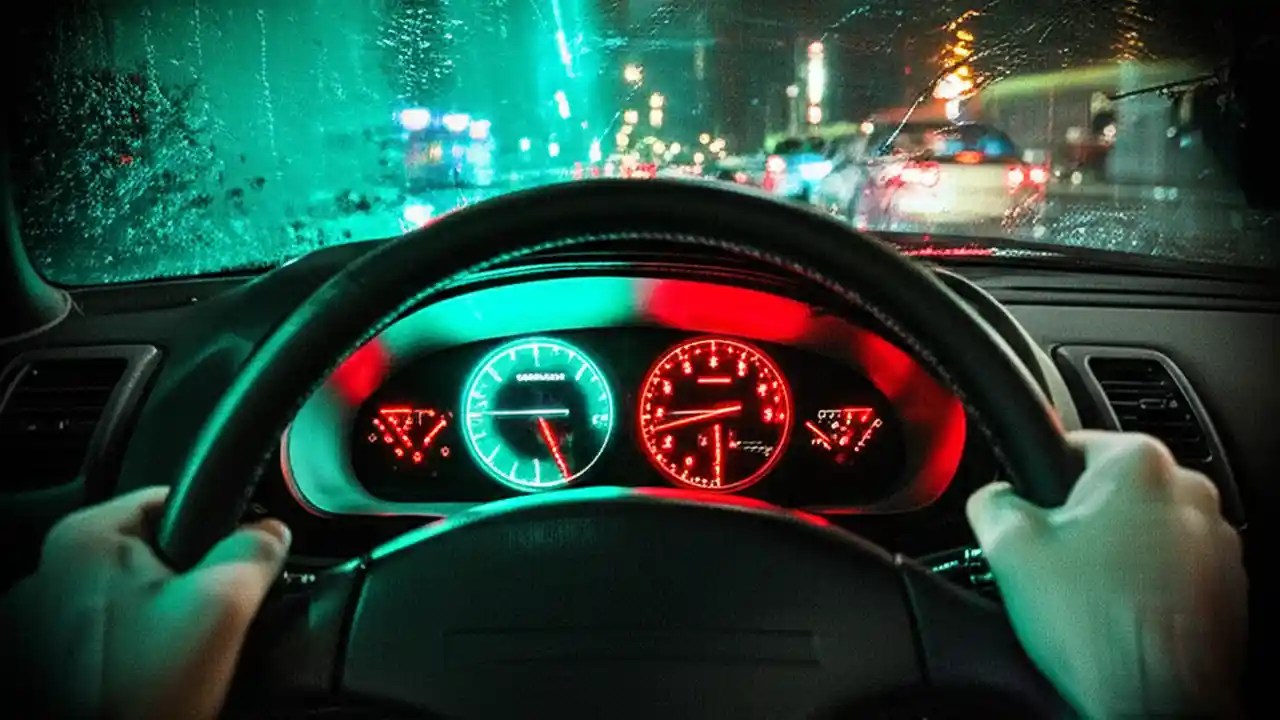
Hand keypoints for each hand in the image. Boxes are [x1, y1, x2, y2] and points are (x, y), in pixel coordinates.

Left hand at [1, 487, 289, 718]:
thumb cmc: (134, 693)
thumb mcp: (222, 609)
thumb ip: (254, 554)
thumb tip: (271, 533)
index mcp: (84, 538)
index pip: (172, 498)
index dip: (217, 528)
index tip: (232, 565)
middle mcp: (50, 572)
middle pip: (154, 553)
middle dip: (189, 582)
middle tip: (205, 623)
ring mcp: (42, 623)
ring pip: (133, 599)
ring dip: (162, 621)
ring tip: (177, 657)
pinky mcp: (51, 661)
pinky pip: (113, 637)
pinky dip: (136, 651)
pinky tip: (149, 678)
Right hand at [967, 431, 1246, 718]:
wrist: (1157, 701)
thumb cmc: (1097, 627)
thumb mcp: (1009, 549)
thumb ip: (992, 501)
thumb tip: (992, 497)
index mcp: (1137, 462)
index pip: (1071, 444)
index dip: (1039, 484)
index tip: (1031, 517)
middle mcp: (1189, 490)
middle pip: (1111, 490)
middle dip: (1080, 521)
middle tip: (1053, 563)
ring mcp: (1217, 539)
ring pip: (1143, 529)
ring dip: (1115, 552)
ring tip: (1088, 595)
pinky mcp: (1228, 583)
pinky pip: (1173, 566)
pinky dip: (1146, 581)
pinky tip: (1118, 613)